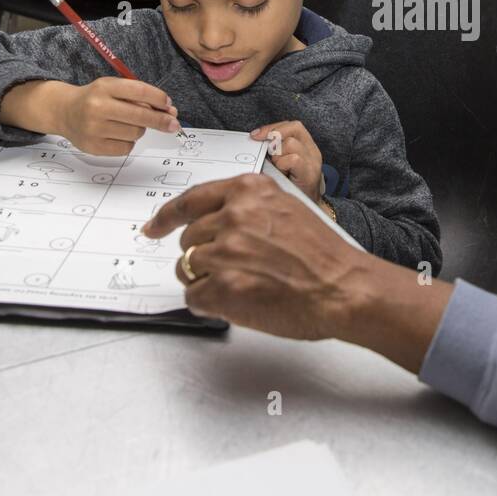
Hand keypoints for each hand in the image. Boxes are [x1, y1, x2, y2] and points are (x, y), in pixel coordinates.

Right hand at [58, 76, 179, 154]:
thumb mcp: (113, 87)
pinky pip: (126, 147)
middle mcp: (97, 107)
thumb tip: (170, 111)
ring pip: (136, 133)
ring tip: (127, 123)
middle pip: (140, 115)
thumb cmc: (95, 98)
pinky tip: (117, 134)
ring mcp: (94, 128)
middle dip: (161, 120)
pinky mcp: (94, 146)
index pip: (139, 91)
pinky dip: (128, 142)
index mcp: (104, 87)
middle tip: (174, 124)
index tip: (169, 105)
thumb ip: (139, 96)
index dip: (159, 98)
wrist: (64, 111)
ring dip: (139, 129)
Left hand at [146, 173, 366, 338]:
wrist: (343, 288)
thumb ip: (251, 209)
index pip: (191, 200)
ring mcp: (225, 252)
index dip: (167, 217)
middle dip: (203, 256)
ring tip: (243, 286)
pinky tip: (238, 302)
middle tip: (233, 270)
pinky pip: (194, 297)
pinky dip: (210, 303)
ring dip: (207, 281)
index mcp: (249, 191)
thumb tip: (216, 223)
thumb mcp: (287, 209)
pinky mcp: (222, 287)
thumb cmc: (323, 256)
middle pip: (189, 239)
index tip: (153, 227)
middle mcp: (233, 216)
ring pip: (188, 268)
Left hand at [250, 120, 323, 201]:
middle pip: (292, 129)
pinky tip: (282, 174)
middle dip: (274, 138)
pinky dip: (283, 165)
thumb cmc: (291, 189)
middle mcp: (312, 152)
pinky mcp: (310, 174)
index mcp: (306, 146)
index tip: (256, 136)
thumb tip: (254, 142)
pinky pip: (293, 159)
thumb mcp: (282, 165)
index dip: (272, 127)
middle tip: (268, 154)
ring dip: (278, 155)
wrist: (307, 211)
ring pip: (290, 143)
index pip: (292, 126)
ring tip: (278, 168)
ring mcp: (313, 162)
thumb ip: (274, 151)